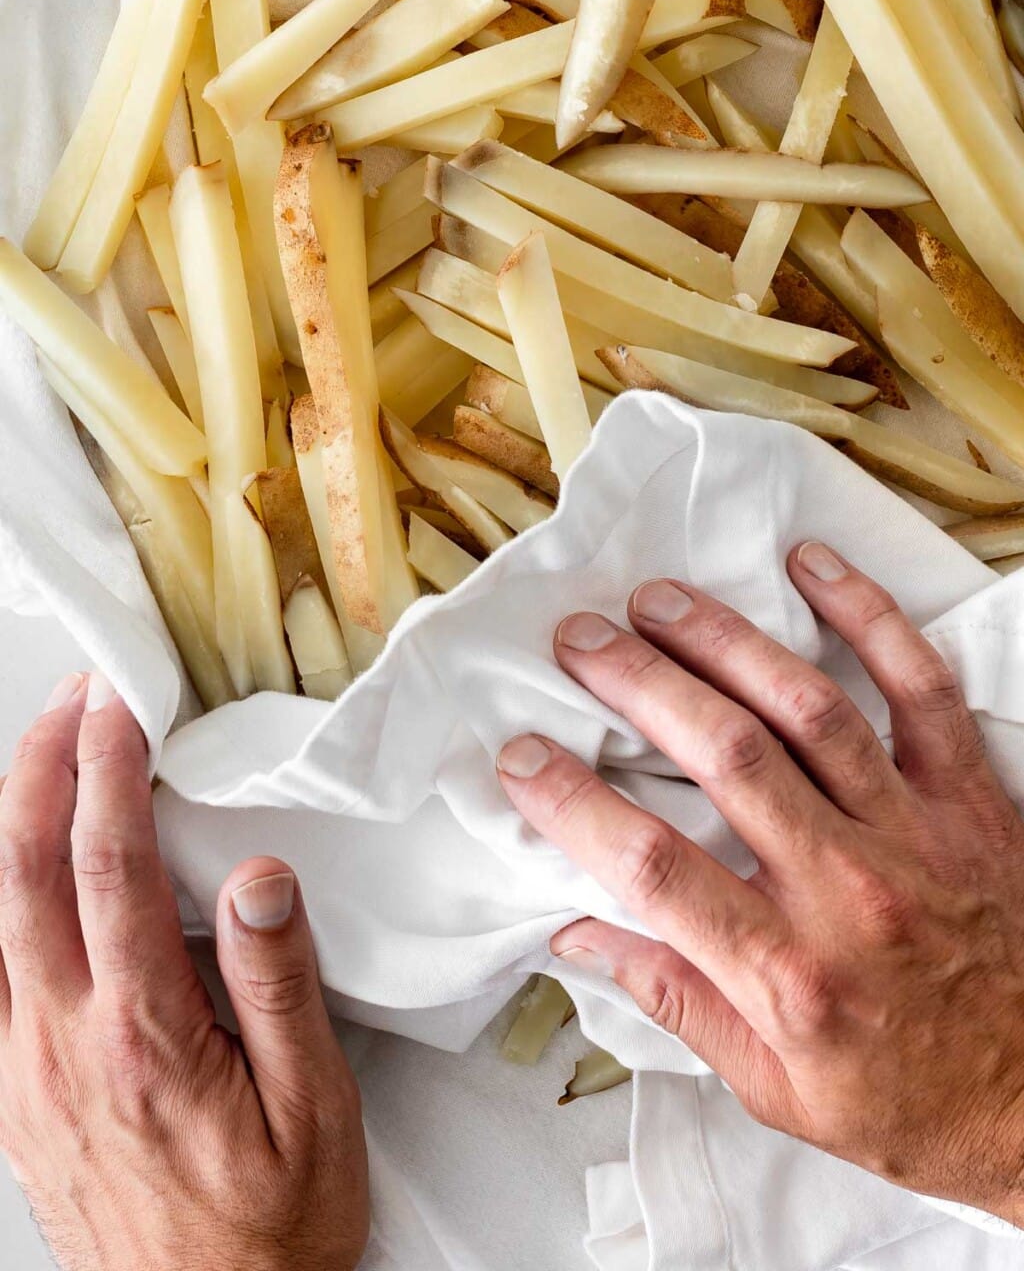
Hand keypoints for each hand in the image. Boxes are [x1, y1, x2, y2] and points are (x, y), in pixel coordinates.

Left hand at [0, 673, 367, 1270]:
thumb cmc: (273, 1228)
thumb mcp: (313, 1106)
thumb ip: (276, 983)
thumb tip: (259, 876)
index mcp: (142, 1037)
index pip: (108, 868)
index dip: (107, 770)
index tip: (117, 706)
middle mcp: (62, 1048)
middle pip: (21, 875)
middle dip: (39, 769)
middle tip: (67, 703)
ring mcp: (25, 1074)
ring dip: (9, 826)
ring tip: (39, 761)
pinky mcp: (16, 1098)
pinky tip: (12, 875)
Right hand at [498, 544, 1023, 1223]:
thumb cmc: (910, 1102)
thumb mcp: (776, 1090)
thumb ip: (676, 1001)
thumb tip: (577, 933)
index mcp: (787, 974)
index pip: (654, 867)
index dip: (574, 803)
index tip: (521, 756)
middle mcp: (848, 889)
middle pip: (726, 756)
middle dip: (640, 685)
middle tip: (580, 640)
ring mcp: (914, 832)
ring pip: (809, 707)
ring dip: (725, 641)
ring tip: (659, 601)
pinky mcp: (969, 798)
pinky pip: (920, 688)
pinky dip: (871, 617)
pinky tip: (812, 567)